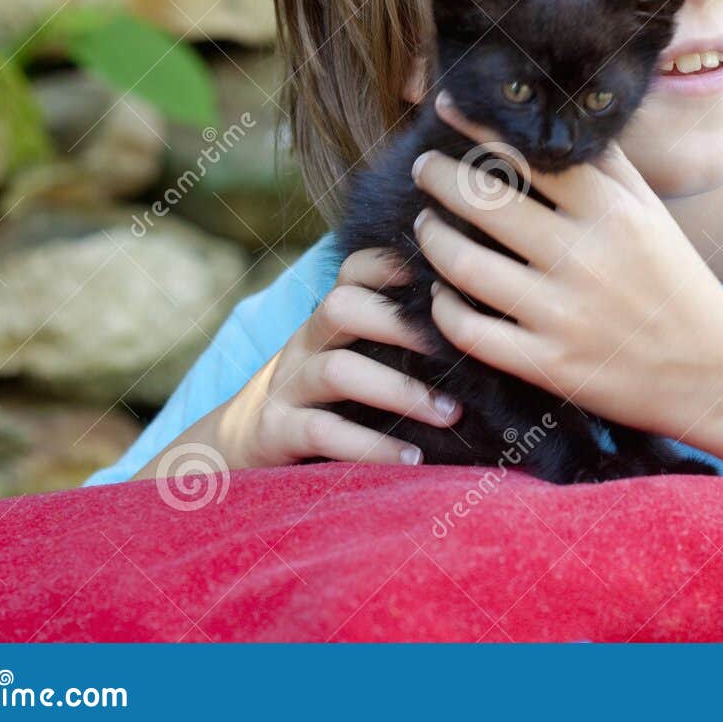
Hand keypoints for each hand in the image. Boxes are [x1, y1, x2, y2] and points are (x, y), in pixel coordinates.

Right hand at [217, 247, 464, 468]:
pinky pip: (322, 432)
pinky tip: (412, 458)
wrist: (238, 443)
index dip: (395, 263)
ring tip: (450, 414)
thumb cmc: (325, 397)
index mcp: (329, 318)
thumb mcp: (354, 356)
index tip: (448, 276)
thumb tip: (483, 331)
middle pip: (342, 307)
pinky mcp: (274, 432)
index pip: (355, 269)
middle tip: (462, 352)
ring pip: (338, 371)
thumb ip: (398, 341)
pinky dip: (371, 446)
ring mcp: (286, 385)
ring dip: (400, 392)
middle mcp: (305, 342)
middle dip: (404, 326)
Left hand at [411, 90, 722, 439]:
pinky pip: (470, 330)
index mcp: (612, 212)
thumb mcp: (652, 213)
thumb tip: (559, 117)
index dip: (477, 126)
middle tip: (423, 168)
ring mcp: (563, 314)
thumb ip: (607, 167)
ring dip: (432, 239)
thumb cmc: (676, 282)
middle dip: (438, 176)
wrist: (712, 369)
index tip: (445, 109)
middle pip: (484, 201)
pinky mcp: (549, 365)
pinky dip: (444, 307)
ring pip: (465, 265)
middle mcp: (584, 258)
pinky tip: (442, 293)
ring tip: (426, 226)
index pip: (529, 154)